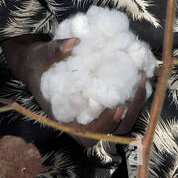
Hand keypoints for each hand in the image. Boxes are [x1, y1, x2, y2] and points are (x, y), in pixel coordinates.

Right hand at [1, 36, 148, 148]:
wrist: (36, 62)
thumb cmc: (36, 64)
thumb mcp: (40, 56)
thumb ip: (54, 51)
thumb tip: (73, 43)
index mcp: (65, 119)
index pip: (88, 135)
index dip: (106, 124)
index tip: (118, 106)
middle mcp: (82, 120)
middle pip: (112, 130)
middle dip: (130, 112)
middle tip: (138, 86)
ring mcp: (95, 112)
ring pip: (122, 120)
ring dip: (136, 103)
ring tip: (141, 77)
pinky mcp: (103, 101)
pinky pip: (124, 105)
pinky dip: (133, 93)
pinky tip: (138, 73)